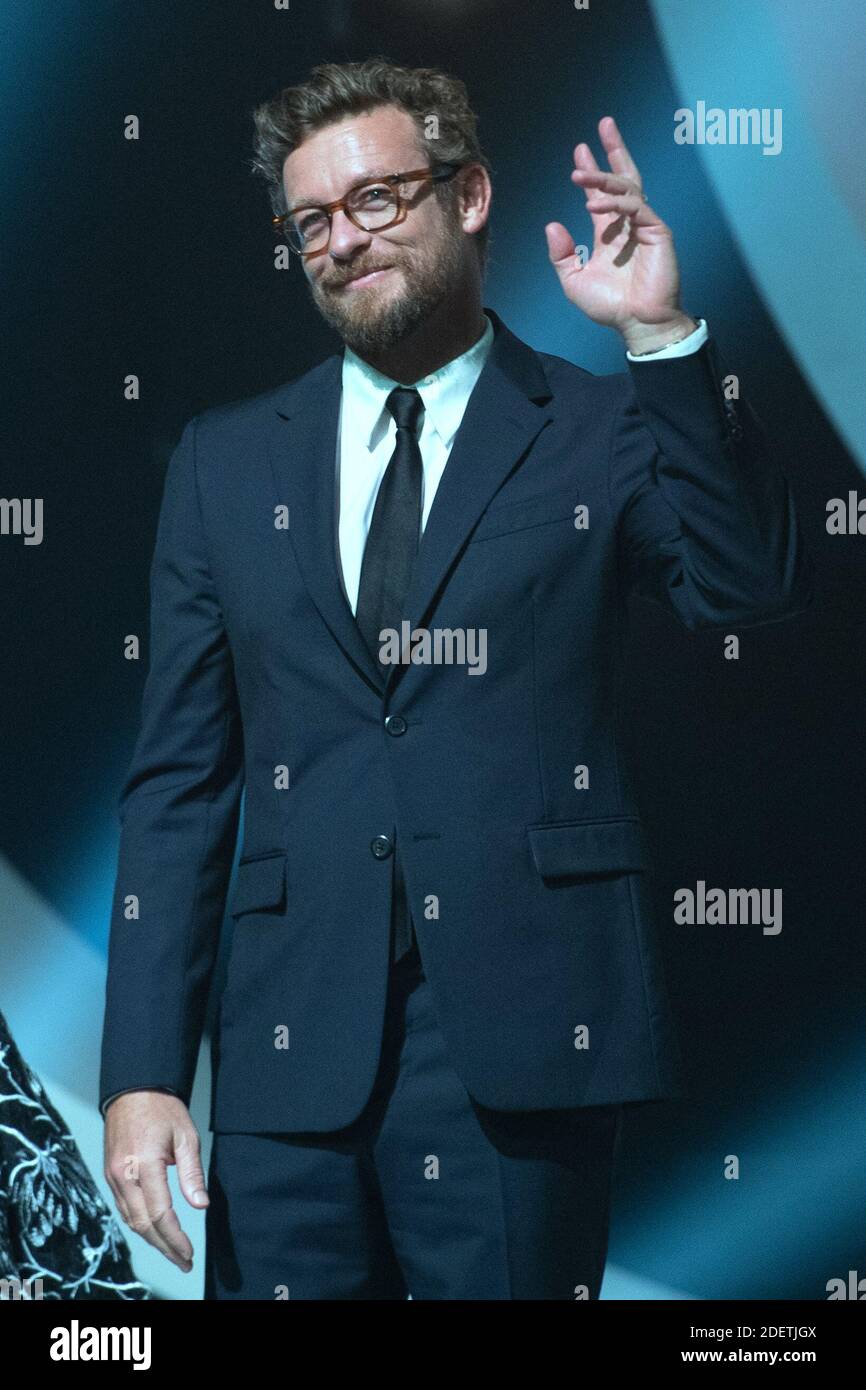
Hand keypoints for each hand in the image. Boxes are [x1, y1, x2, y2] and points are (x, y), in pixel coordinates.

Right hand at [103, 1091, 207, 1271]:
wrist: (133, 1089)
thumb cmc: (162, 1109)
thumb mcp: (186, 1136)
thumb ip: (192, 1173)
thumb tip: (200, 1205)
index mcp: (144, 1164)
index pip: (159, 1214)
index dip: (175, 1238)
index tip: (189, 1253)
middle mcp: (123, 1175)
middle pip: (142, 1224)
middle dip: (164, 1247)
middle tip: (184, 1261)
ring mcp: (113, 1176)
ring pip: (130, 1220)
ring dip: (151, 1239)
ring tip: (173, 1251)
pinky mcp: (110, 1174)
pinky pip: (124, 1208)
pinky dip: (139, 1224)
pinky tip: (154, 1231)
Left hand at [545, 116, 695, 353]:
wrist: (637, 323)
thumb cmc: (611, 306)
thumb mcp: (574, 280)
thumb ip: (562, 255)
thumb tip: (552, 225)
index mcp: (609, 232)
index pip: (602, 194)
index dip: (593, 171)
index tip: (580, 150)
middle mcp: (628, 224)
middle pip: (624, 177)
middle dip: (614, 149)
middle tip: (602, 126)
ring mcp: (644, 225)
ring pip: (628, 188)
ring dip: (604, 177)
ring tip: (580, 173)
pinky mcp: (657, 232)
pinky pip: (636, 207)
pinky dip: (615, 203)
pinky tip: (593, 205)